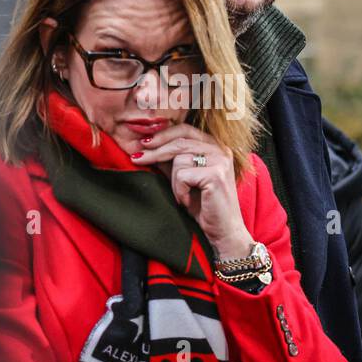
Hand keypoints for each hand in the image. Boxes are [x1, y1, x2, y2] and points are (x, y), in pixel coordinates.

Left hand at [132, 123, 251, 259]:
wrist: (223, 231)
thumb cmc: (205, 207)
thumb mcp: (184, 178)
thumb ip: (171, 160)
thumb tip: (147, 145)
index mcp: (216, 147)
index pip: (185, 130)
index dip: (163, 134)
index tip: (144, 143)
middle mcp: (221, 151)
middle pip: (180, 141)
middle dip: (156, 151)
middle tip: (137, 159)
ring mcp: (221, 162)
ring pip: (179, 159)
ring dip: (174, 180)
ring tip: (182, 194)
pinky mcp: (216, 175)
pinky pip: (183, 175)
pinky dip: (179, 190)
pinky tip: (187, 200)